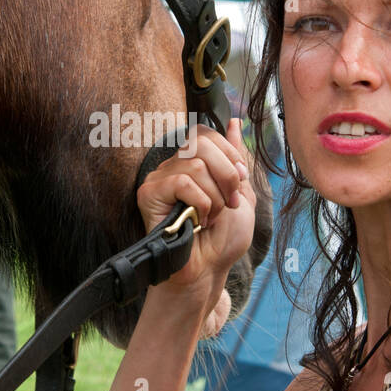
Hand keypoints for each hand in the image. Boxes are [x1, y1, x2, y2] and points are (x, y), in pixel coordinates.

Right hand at [136, 117, 255, 319]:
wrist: (209, 269)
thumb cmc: (222, 238)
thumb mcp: (241, 191)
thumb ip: (235, 157)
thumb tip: (233, 121)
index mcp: (194, 164)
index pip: (206, 134)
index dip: (229, 154)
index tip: (240, 181)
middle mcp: (173, 167)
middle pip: (201, 143)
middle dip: (226, 175)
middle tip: (228, 203)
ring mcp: (160, 180)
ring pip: (196, 165)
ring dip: (214, 197)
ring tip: (210, 218)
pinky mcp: (149, 195)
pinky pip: (182, 182)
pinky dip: (200, 203)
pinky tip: (197, 221)